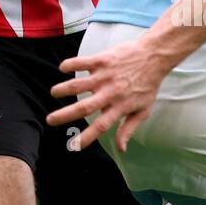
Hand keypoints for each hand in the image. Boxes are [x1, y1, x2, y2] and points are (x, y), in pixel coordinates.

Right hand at [47, 37, 167, 152]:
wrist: (154, 56)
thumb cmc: (148, 84)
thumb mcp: (143, 110)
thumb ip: (129, 129)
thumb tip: (121, 148)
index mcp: (120, 107)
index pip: (101, 126)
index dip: (87, 137)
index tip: (73, 146)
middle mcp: (110, 93)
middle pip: (84, 107)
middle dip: (64, 115)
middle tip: (50, 120)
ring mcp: (105, 76)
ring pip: (78, 84)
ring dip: (63, 89)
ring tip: (54, 93)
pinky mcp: (102, 60)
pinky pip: (82, 62)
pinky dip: (70, 65)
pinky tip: (62, 69)